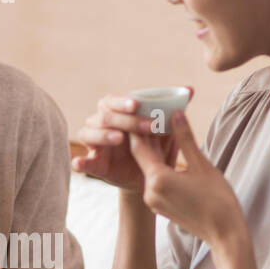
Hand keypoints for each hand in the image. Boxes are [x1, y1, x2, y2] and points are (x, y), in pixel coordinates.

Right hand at [72, 90, 192, 191]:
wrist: (152, 179)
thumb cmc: (156, 148)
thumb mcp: (167, 131)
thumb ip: (175, 110)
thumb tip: (190, 89)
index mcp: (118, 113)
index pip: (113, 101)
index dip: (123, 102)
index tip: (137, 105)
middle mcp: (102, 125)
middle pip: (104, 116)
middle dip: (124, 120)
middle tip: (146, 127)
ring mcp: (96, 144)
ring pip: (88, 133)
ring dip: (102, 134)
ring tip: (119, 139)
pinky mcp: (95, 164)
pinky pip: (82, 162)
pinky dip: (79, 161)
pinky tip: (79, 163)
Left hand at [128, 110, 243, 247]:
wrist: (224, 234)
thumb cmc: (218, 200)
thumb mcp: (202, 164)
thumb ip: (185, 139)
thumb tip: (176, 114)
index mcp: (158, 179)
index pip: (139, 146)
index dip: (139, 127)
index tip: (143, 110)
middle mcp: (149, 191)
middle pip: (142, 158)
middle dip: (147, 137)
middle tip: (152, 115)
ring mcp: (153, 201)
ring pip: (148, 169)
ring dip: (153, 152)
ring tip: (161, 130)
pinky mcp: (160, 207)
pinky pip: (155, 181)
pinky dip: (159, 167)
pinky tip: (169, 154)